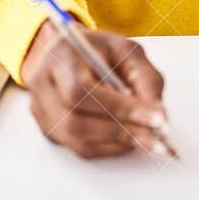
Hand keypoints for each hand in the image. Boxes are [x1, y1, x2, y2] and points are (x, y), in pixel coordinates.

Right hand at [20, 19, 168, 157]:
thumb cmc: (98, 51)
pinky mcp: (47, 127)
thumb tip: (158, 116)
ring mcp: (40, 108)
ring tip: (144, 139)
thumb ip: (145, 79)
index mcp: (60, 54)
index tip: (156, 120)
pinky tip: (125, 140)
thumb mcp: (127, 51)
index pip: (82, 90)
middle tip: (155, 137)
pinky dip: (107, 148)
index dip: (120, 109)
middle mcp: (42, 82)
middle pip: (75, 120)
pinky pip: (77, 148)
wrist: (68, 53)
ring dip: (115, 143)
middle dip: (120, 131)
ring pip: (75, 139)